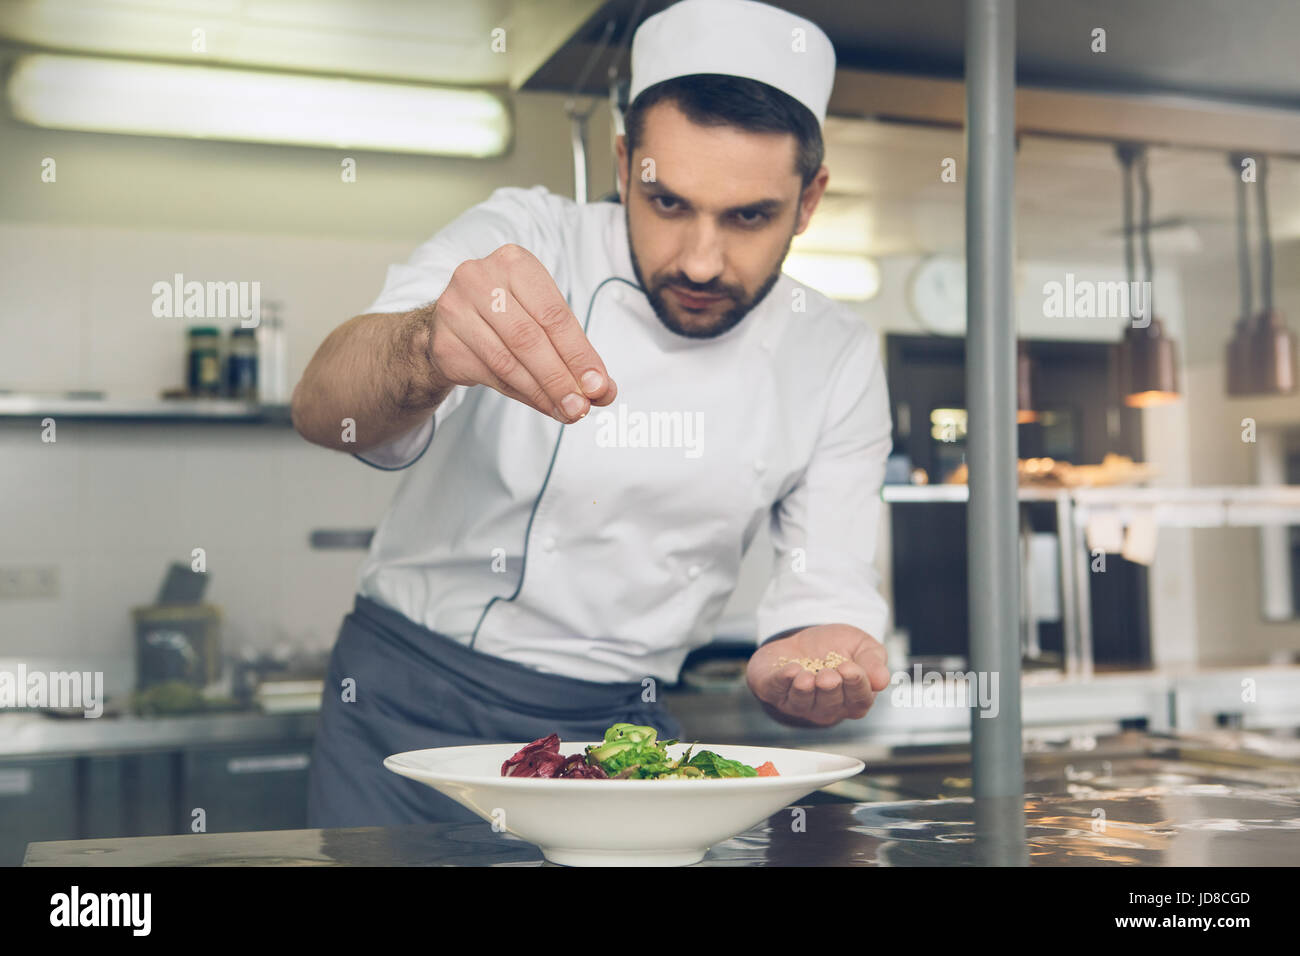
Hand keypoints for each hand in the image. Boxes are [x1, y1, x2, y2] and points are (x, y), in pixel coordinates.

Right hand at [426, 243, 616, 421]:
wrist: (451, 325)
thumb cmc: (509, 316)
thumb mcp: (544, 321)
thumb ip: (573, 351)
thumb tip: (604, 391)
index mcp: (514, 262)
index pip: (554, 314)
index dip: (579, 354)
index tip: (600, 387)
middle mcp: (479, 278)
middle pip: (529, 338)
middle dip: (560, 378)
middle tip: (582, 408)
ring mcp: (455, 309)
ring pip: (508, 361)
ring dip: (542, 392)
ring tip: (567, 411)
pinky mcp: (444, 342)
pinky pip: (489, 375)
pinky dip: (521, 394)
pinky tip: (542, 404)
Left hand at [746, 624, 891, 727]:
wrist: (802, 640)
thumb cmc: (836, 648)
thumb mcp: (861, 646)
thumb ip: (874, 660)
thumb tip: (882, 680)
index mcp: (852, 698)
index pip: (859, 699)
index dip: (855, 686)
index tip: (851, 669)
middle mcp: (826, 707)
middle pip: (830, 705)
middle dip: (829, 690)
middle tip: (829, 676)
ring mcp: (798, 702)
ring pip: (802, 703)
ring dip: (804, 691)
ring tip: (807, 678)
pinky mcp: (774, 691)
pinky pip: (776, 691)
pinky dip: (782, 681)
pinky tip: (790, 670)